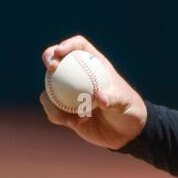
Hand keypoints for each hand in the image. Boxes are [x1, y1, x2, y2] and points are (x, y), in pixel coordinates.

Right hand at [39, 35, 147, 149]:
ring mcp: (69, 92)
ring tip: (65, 109)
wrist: (125, 132)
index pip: (79, 46)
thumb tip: (100, 98)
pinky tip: (71, 122)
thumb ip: (113, 99)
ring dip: (50, 96)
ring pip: (49, 86)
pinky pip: (52, 110)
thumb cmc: (129, 111)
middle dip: (49, 57)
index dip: (68, 44)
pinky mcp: (64, 110)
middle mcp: (79, 75)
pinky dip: (56, 115)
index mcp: (95, 65)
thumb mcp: (124, 103)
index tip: (61, 51)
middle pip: (57, 58)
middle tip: (52, 68)